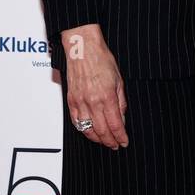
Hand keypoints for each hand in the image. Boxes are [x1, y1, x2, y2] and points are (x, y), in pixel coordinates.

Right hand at [62, 24, 128, 148]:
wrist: (83, 49)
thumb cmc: (101, 59)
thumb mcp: (119, 80)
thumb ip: (121, 102)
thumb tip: (122, 118)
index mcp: (106, 96)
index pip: (115, 125)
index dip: (120, 137)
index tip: (124, 142)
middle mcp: (92, 101)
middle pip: (102, 131)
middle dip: (110, 141)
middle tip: (116, 145)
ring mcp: (79, 102)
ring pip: (87, 130)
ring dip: (97, 139)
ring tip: (105, 141)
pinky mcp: (71, 101)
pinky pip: (76, 122)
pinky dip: (83, 130)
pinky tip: (90, 132)